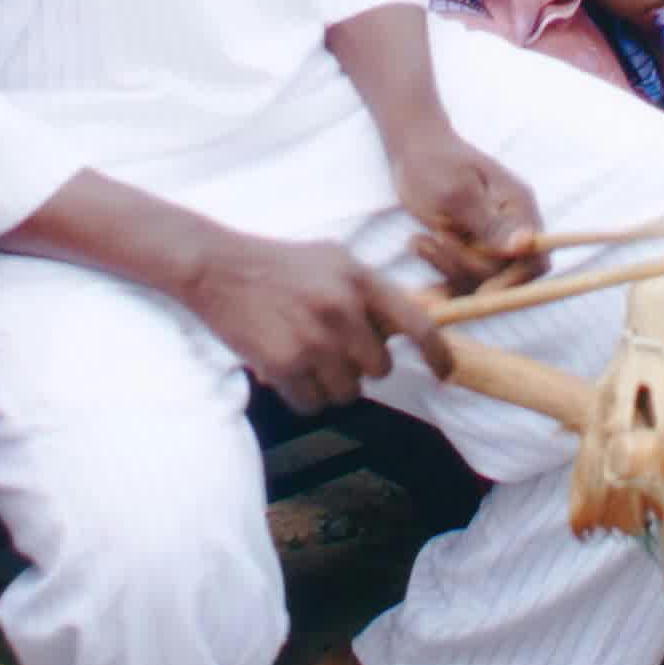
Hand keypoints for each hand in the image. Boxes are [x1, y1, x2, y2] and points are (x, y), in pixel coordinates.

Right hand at [179, 232, 449, 411]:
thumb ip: (370, 290)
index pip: (418, 324)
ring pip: (347, 392)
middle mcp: (343, 310)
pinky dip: (303, 396)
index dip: (437, 354)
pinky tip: (288, 369)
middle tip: (334, 349)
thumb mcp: (335, 260)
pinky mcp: (284, 365)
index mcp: (361, 280)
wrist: (219, 268)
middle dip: (360, 366)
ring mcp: (314, 340)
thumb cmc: (280, 265)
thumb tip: (401, 327)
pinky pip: (312, 404)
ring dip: (331, 385)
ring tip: (308, 358)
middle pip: (379, 370)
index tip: (444, 372)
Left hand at [390, 130, 548, 293]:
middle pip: (503, 274)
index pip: (535, 258)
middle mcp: (510, 227)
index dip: (515, 282)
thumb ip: (489, 223)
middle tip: (435, 237)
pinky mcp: (469, 250)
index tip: (483, 292)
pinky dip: (438, 278)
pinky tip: (419, 250)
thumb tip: (525, 245)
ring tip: (419, 240)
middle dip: (465, 266)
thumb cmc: (434, 162)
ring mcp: (489, 240)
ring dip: (446, 268)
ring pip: (478, 280)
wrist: (412, 150)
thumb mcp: (457, 193)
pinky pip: (460, 279)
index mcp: (518, 208)